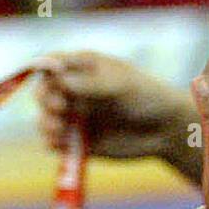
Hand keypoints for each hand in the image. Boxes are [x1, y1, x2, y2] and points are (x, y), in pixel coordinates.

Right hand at [32, 49, 201, 175]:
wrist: (165, 130)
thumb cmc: (147, 96)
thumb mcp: (121, 85)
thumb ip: (91, 84)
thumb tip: (59, 80)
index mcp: (82, 68)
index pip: (51, 65)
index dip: (43, 71)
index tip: (49, 81)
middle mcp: (74, 91)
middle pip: (44, 93)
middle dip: (45, 100)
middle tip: (59, 108)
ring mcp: (75, 116)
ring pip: (47, 119)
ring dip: (46, 124)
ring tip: (58, 129)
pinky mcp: (79, 141)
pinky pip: (57, 143)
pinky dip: (53, 144)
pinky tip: (58, 144)